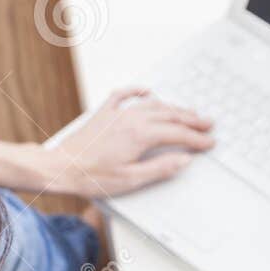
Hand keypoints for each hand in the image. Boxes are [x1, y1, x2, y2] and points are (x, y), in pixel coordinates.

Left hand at [45, 88, 212, 198]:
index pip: (177, 134)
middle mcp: (130, 120)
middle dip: (191, 120)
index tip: (209, 141)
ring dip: (173, 107)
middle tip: (207, 124)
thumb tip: (183, 160)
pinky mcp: (103, 114)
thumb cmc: (90, 176)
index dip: (197, 139)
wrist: (60, 168)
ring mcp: (116, 114)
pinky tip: (146, 91)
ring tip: (187, 112)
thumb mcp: (130, 180)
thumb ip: (160, 168)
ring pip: (152, 105)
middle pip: (169, 115)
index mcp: (140, 136)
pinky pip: (123, 95)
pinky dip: (138, 91)